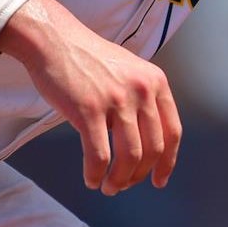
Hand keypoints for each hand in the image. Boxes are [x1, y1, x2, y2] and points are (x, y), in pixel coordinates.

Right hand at [0, 0, 182, 195]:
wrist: (54, 40)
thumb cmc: (88, 60)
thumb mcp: (129, 72)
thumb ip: (142, 100)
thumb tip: (147, 144)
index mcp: (156, 82)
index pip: (172, 132)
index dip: (167, 162)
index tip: (159, 180)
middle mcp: (142, 90)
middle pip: (153, 149)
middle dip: (138, 175)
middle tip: (123, 185)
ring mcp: (117, 99)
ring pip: (129, 157)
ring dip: (119, 180)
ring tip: (107, 187)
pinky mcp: (89, 109)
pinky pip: (100, 156)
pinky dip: (96, 174)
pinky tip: (91, 179)